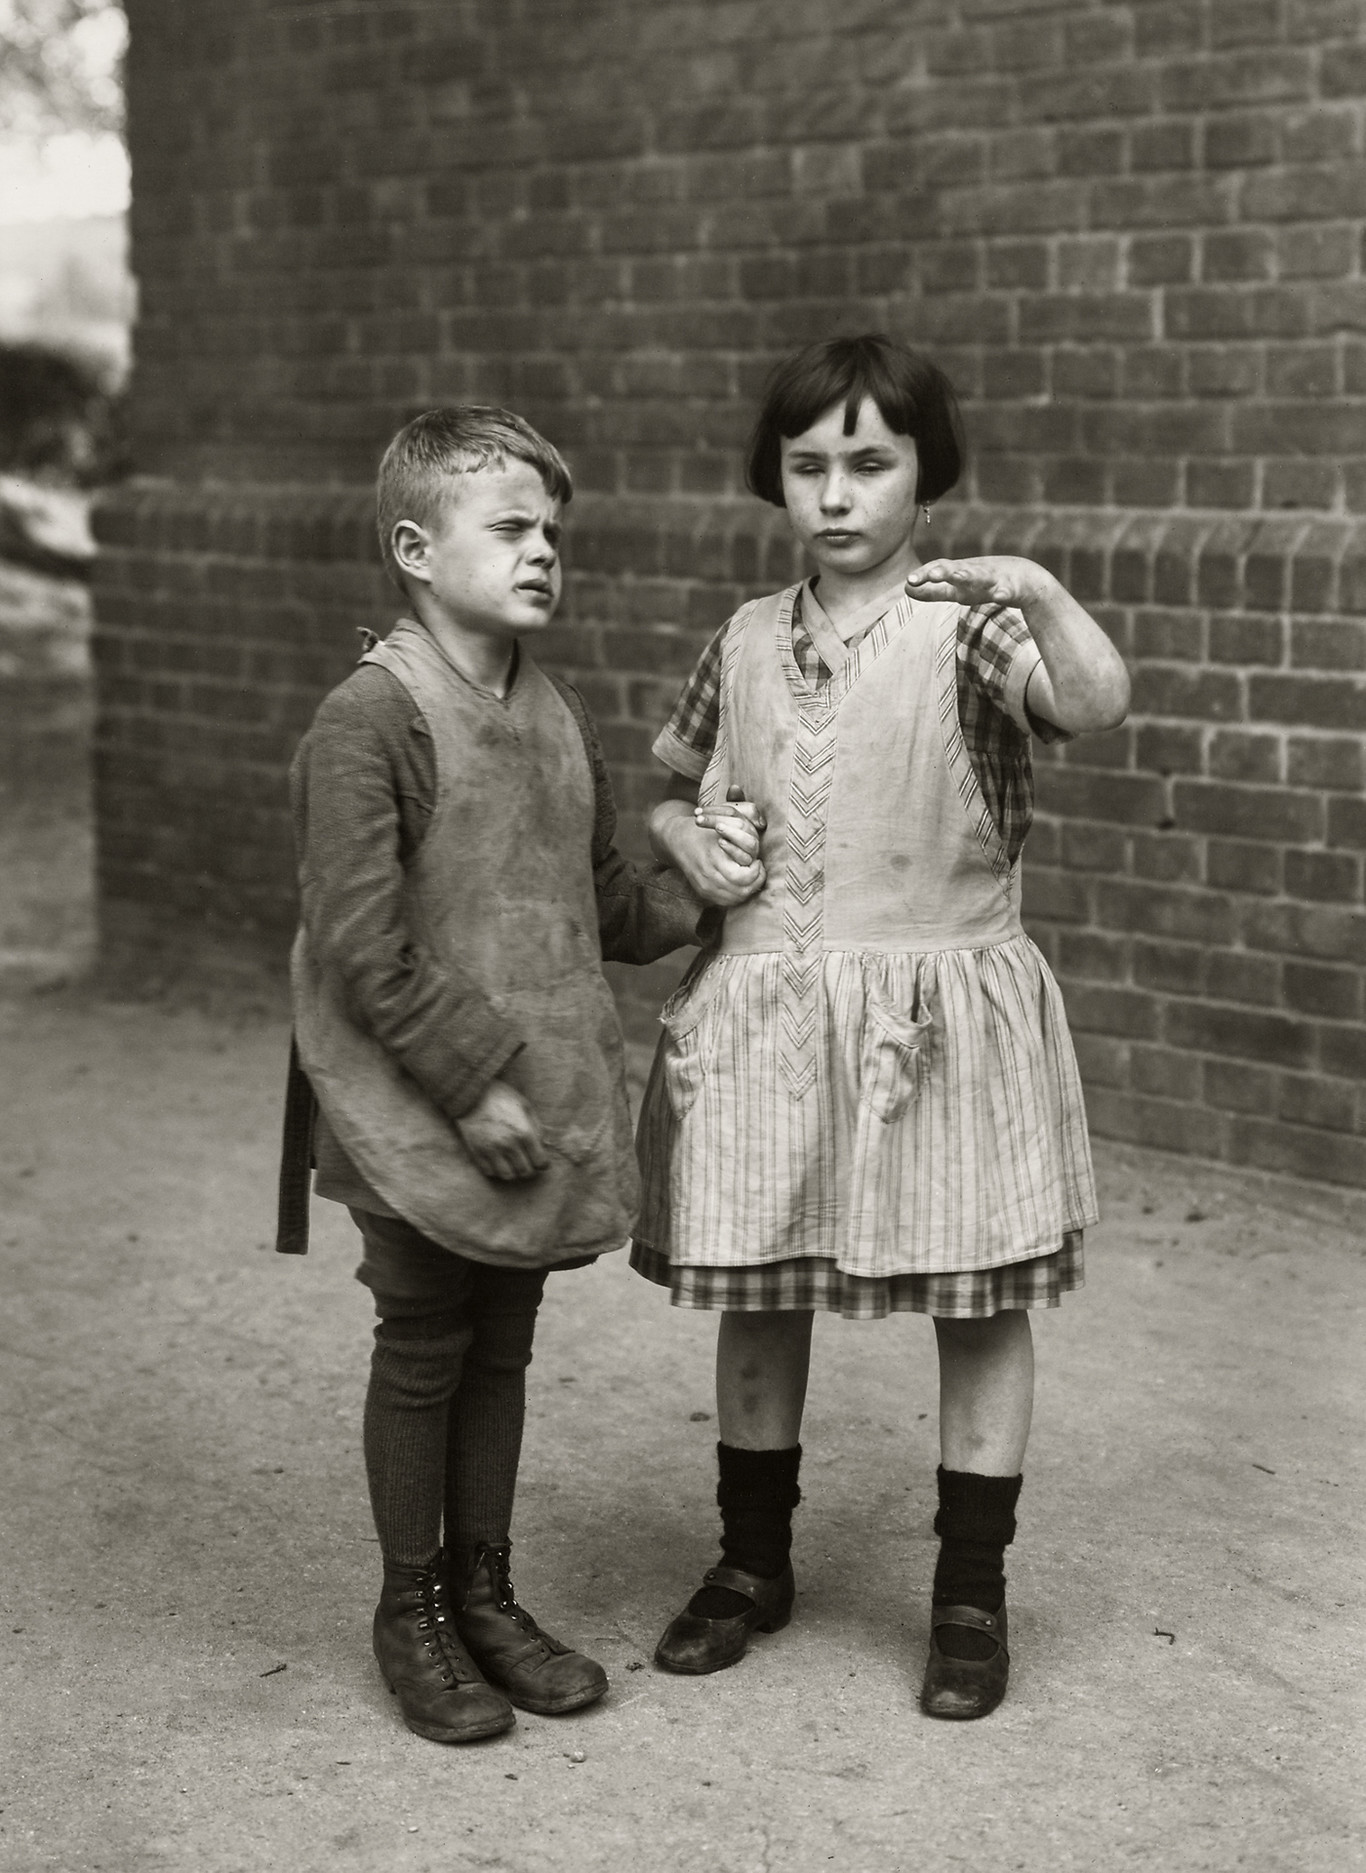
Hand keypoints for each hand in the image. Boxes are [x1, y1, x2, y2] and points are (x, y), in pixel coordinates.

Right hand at [456, 1079, 548, 1181]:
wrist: (471, 1094)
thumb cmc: (502, 1097)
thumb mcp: (526, 1106)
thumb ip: (537, 1128)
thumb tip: (543, 1146)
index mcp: (524, 1133)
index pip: (540, 1162)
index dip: (543, 1163)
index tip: (540, 1161)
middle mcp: (508, 1145)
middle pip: (525, 1172)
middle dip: (529, 1168)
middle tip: (527, 1161)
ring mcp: (491, 1151)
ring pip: (508, 1176)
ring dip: (513, 1171)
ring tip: (512, 1162)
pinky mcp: (477, 1153)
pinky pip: (490, 1172)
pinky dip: (496, 1170)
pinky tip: (498, 1160)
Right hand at [654, 797, 764, 907]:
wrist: (678, 840)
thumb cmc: (703, 830)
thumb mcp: (723, 825)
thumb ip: (742, 834)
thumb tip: (760, 839)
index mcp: (715, 858)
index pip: (745, 877)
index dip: (757, 871)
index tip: (757, 860)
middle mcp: (709, 876)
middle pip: (742, 891)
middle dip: (755, 881)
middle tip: (757, 869)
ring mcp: (705, 887)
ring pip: (735, 899)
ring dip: (748, 889)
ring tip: (750, 876)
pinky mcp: (703, 893)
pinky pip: (725, 902)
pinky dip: (736, 896)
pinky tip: (740, 885)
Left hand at [905, 554, 1051, 611]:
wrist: (1026, 579)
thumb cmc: (985, 583)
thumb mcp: (957, 589)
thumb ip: (932, 591)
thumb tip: (905, 588)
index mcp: (960, 574)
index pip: (940, 569)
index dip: (925, 574)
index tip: (909, 580)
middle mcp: (975, 574)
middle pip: (957, 570)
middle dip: (944, 571)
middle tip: (930, 574)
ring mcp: (994, 580)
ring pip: (981, 577)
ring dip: (969, 576)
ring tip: (958, 575)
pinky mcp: (1013, 589)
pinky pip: (1008, 592)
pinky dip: (1004, 593)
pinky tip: (1000, 597)